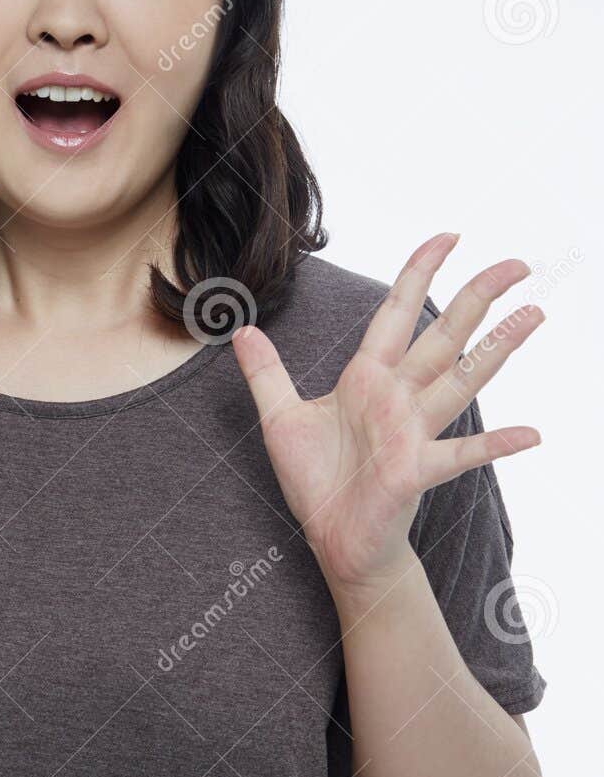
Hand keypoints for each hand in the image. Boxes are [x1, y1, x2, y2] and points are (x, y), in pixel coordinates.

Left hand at [232, 232, 543, 594]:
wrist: (331, 539)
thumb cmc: (316, 481)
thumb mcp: (279, 419)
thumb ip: (265, 373)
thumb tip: (241, 330)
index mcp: (367, 377)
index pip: (398, 313)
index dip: (420, 273)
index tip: (449, 237)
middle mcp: (398, 397)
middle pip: (444, 335)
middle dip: (478, 296)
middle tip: (517, 263)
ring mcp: (413, 432)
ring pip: (462, 379)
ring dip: (498, 348)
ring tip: (534, 314)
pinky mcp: (417, 470)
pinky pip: (463, 454)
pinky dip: (497, 444)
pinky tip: (531, 434)